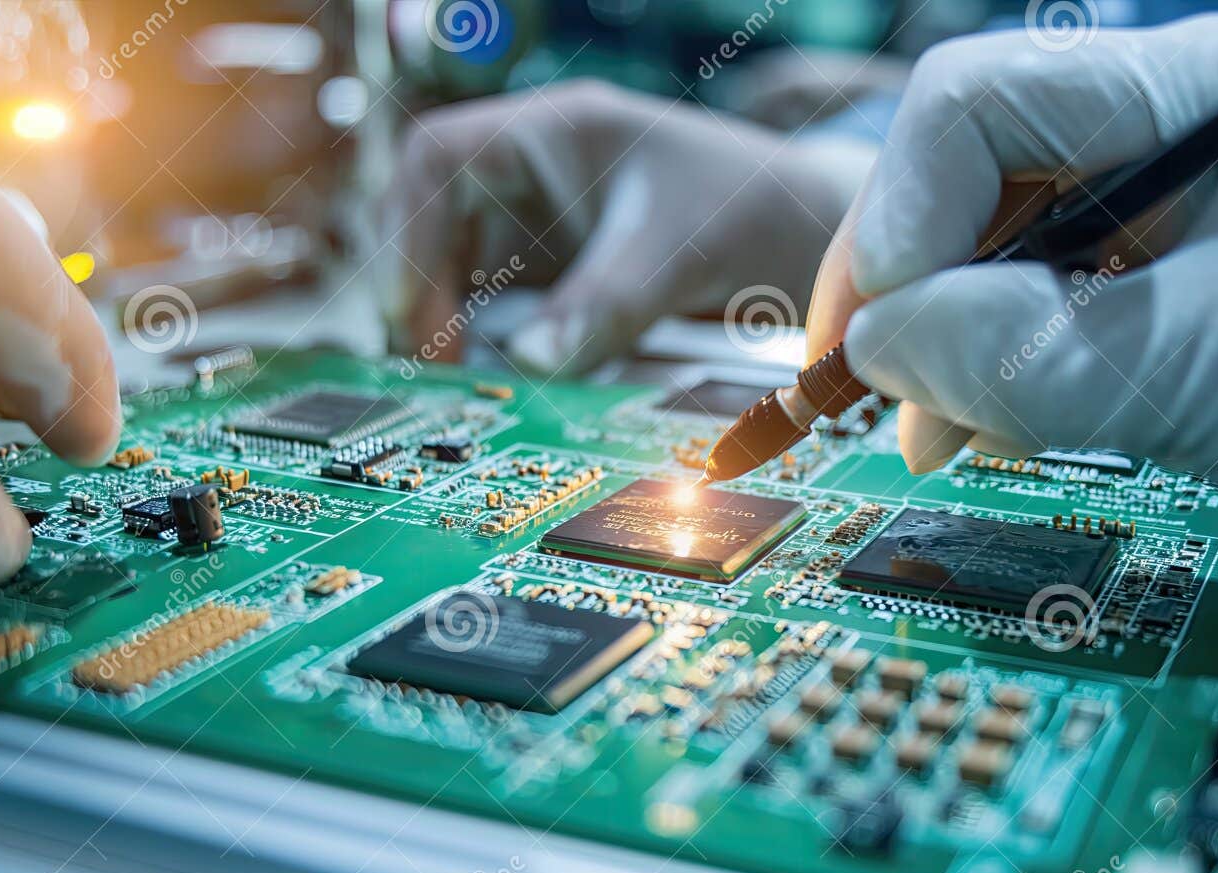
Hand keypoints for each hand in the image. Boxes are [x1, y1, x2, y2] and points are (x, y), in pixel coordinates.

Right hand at [376, 80, 877, 373]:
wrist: (811, 239)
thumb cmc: (754, 210)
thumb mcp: (680, 250)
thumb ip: (607, 303)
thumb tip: (531, 363)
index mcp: (553, 133)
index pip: (437, 159)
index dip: (407, 231)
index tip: (413, 312)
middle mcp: (535, 180)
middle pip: (435, 229)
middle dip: (425, 300)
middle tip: (438, 376)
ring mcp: (547, 234)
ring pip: (464, 281)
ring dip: (457, 335)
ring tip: (467, 394)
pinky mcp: (564, 284)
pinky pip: (509, 320)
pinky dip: (500, 356)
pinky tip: (507, 394)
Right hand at [806, 14, 1217, 557]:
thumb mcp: (1198, 365)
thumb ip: (1019, 356)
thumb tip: (878, 347)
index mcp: (1180, 91)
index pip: (972, 106)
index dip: (899, 214)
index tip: (875, 332)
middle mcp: (1155, 135)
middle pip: (964, 176)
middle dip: (905, 288)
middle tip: (858, 388)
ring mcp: (1157, 213)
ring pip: (988, 249)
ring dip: (938, 341)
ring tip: (925, 434)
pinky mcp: (1160, 291)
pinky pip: (1034, 309)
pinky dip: (990, 370)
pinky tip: (979, 429)